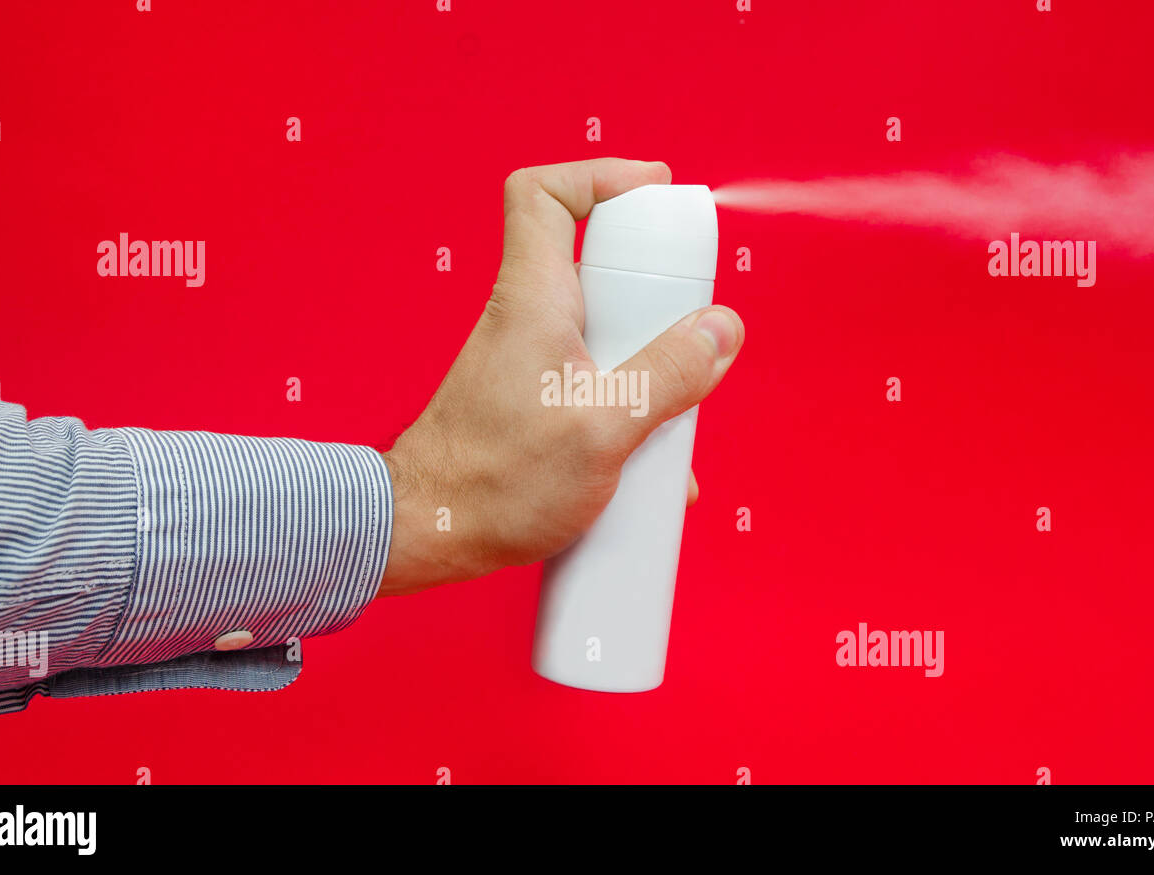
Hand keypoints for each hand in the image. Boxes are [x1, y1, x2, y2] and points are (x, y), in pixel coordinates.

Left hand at [380, 158, 743, 595]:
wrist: (432, 533)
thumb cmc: (496, 482)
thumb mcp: (603, 429)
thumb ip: (668, 375)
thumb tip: (722, 329)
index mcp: (534, 298)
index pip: (546, 194)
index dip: (602, 177)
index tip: (656, 194)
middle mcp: (527, 318)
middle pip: (599, 264)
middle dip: (658, 294)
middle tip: (692, 331)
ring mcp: (530, 360)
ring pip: (607, 331)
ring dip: (651, 366)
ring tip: (678, 423)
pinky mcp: (534, 400)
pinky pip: (596, 380)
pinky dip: (629, 407)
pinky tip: (653, 467)